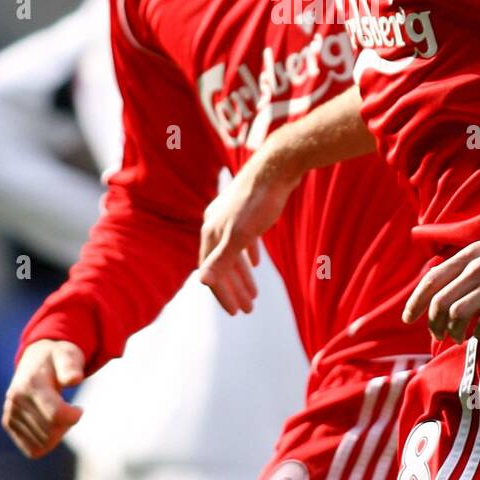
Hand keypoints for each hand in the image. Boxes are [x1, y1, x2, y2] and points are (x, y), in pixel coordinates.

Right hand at [1, 339, 84, 457]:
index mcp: (30, 384)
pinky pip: (32, 449)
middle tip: (70, 411)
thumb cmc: (57, 358)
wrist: (35, 359)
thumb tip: (75, 379)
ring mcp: (10, 413)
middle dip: (66, 425)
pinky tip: (50, 426)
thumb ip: (71, 366)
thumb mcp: (67, 355)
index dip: (73, 416)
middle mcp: (15, 400)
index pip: (56, 415)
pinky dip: (47, 443)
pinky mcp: (8, 424)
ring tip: (59, 416)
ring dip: (58, 435)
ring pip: (42, 444)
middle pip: (50, 432)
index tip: (79, 409)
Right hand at [198, 156, 297, 313]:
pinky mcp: (246, 208)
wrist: (277, 166)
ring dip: (242, 274)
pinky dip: (248, 253)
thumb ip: (222, 259)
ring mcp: (230, 215)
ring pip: (232, 251)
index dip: (222, 293)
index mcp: (210, 231)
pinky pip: (243, 237)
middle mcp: (215, 223)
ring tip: (254, 293)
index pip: (211, 271)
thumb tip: (201, 282)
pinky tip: (257, 262)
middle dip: (234, 288)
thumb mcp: (241, 235)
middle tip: (247, 309)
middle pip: (221, 264)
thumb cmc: (260, 201)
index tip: (235, 312)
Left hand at [403, 225, 479, 342]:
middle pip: (441, 300)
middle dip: (433, 323)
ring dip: (453, 331)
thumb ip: (471, 260)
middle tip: (437, 335)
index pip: (432, 279)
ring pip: (458, 314)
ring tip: (457, 338)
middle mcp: (479, 267)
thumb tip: (449, 278)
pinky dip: (477, 335)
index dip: (416, 301)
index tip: (408, 318)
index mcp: (472, 253)